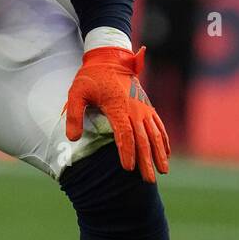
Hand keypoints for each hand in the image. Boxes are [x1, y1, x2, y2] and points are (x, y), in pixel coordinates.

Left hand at [64, 45, 169, 182]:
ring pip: (155, 134)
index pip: (125, 134)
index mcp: (118, 106)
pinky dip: (164, 139)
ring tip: (163, 171)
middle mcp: (135, 108)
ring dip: (160, 153)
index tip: (128, 169)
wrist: (109, 58)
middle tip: (149, 181)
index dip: (127, 152)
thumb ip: (73, 115)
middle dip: (147, 161)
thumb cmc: (91, 77)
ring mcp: (143, 107)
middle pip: (143, 138)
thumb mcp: (76, 92)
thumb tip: (72, 138)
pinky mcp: (147, 106)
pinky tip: (166, 153)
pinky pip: (158, 125)